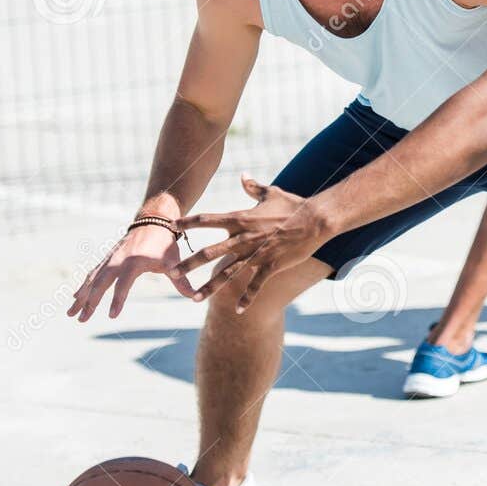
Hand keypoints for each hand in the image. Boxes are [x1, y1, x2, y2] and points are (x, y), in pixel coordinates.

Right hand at [68, 223, 193, 322]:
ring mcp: (110, 259)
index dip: (118, 300)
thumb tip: (195, 297)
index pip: (123, 284)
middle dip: (90, 302)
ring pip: (91, 279)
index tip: (112, 316)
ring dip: (81, 296)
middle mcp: (117, 260)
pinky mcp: (107, 258)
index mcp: (134, 262)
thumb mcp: (173, 262)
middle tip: (81, 319)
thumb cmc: (165, 244)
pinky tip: (74, 298)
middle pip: (100, 283)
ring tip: (71, 314)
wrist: (153, 221)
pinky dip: (82, 286)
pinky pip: (91, 274)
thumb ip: (182, 280)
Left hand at [167, 176, 328, 311]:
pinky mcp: (271, 265)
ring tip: (194, 298)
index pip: (208, 220)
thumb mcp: (271, 193)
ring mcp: (256, 254)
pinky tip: (238, 310)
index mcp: (241, 218)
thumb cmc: (293, 205)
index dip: (189, 223)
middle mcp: (244, 238)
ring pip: (228, 273)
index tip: (173, 227)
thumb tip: (243, 175)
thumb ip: (253, 187)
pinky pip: (256, 285)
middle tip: (172, 274)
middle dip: (189, 263)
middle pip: (210, 252)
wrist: (315, 220)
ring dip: (210, 287)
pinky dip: (247, 298)